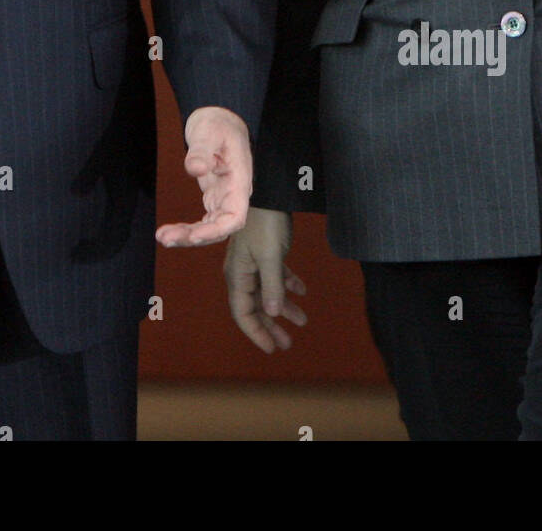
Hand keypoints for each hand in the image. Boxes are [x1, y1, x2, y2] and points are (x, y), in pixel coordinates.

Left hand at [155, 105, 251, 246]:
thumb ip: (202, 150)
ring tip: (163, 237)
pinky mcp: (214, 197)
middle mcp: (234, 194)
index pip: (235, 217)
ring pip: (211, 227)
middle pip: (220, 227)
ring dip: (189, 236)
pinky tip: (170, 231)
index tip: (194, 236)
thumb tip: (195, 169)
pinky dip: (188, 228)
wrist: (219, 119)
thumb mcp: (208, 132)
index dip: (217, 230)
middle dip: (195, 237)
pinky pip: (204, 221)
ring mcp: (225, 197)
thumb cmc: (217, 124)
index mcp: (239, 180)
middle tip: (166, 238)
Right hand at [225, 206, 305, 352]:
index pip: (242, 313)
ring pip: (268, 293)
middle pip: (255, 307)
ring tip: (303, 321)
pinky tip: (303, 292)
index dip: (257, 333)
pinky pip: (276, 276)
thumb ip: (272, 286)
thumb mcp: (270, 257)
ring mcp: (254, 262)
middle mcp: (243, 272)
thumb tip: (273, 314)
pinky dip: (289, 285)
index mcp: (238, 276)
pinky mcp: (266, 252)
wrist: (267, 191)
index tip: (273, 349)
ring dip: (284, 308)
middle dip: (271, 326)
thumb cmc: (264, 223)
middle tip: (288, 344)